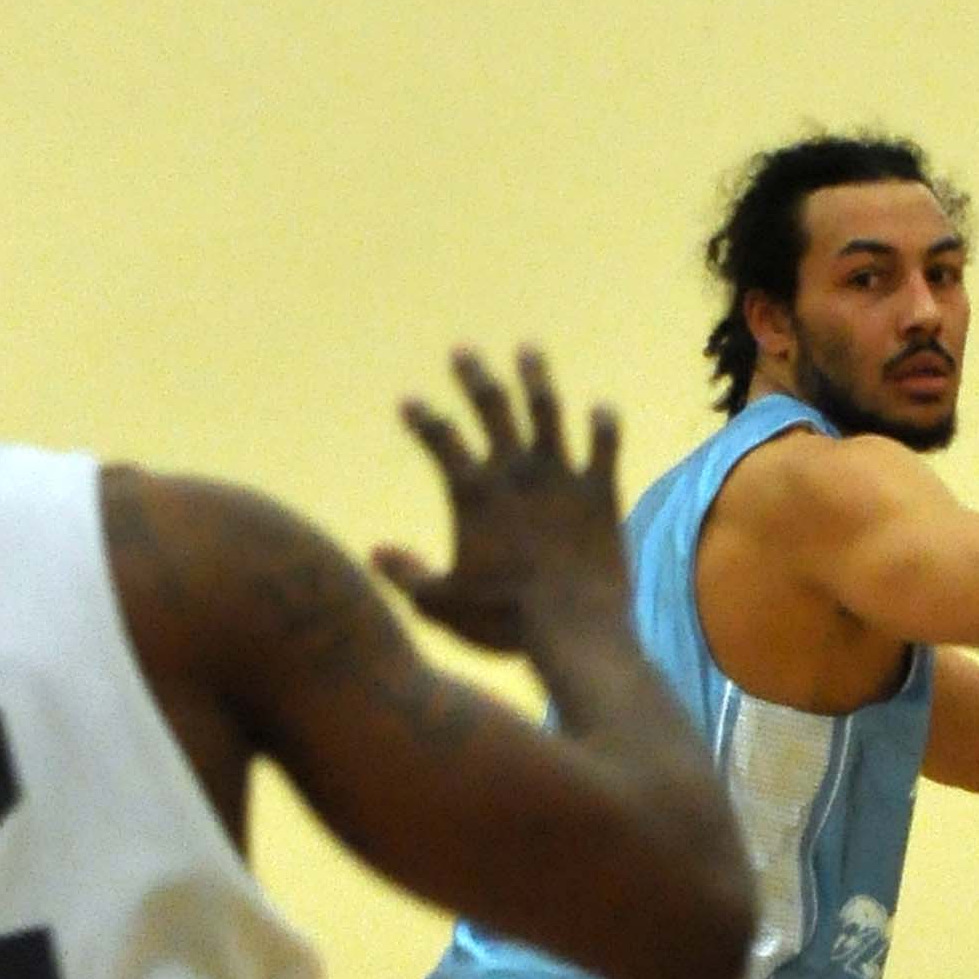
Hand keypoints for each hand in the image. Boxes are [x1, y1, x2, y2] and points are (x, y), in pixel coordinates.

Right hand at [375, 349, 628, 660]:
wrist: (573, 627)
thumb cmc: (504, 621)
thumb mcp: (440, 605)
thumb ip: (406, 576)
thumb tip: (375, 553)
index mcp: (473, 492)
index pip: (439, 439)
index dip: (421, 418)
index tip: (409, 402)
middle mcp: (515, 471)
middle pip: (490, 407)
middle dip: (474, 377)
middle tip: (464, 352)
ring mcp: (560, 476)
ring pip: (546, 411)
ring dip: (535, 378)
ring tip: (528, 351)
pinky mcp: (600, 492)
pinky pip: (604, 447)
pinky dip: (604, 426)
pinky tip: (602, 410)